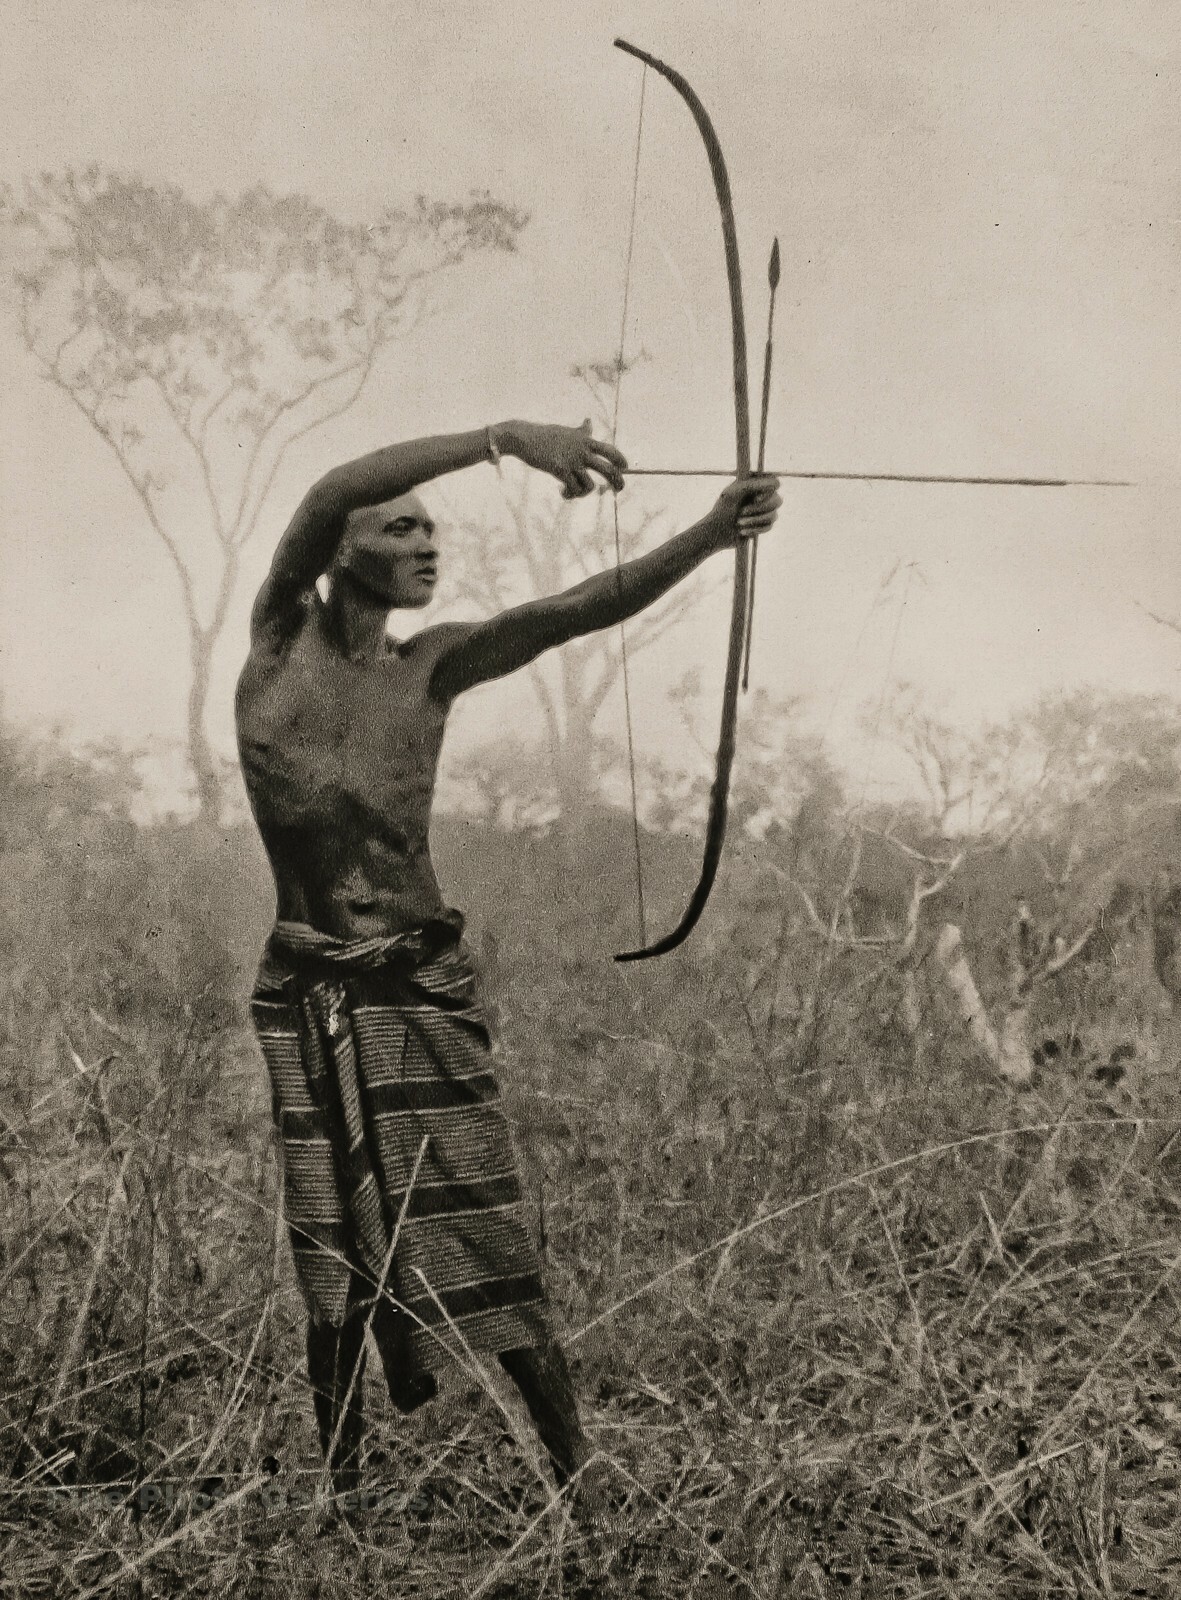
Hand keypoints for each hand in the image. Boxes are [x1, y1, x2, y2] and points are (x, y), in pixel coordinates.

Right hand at [503, 419, 627, 497]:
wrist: (525, 437)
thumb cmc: (545, 435)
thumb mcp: (567, 431)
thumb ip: (581, 431)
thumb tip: (589, 421)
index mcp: (585, 440)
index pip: (610, 450)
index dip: (621, 460)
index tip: (624, 468)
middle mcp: (582, 451)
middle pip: (608, 469)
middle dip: (618, 481)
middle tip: (619, 489)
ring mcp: (571, 461)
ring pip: (590, 486)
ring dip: (583, 493)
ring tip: (573, 491)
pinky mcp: (560, 470)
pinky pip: (573, 489)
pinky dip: (570, 494)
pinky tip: (563, 492)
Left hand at [708, 474, 781, 546]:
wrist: (716, 531)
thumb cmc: (723, 508)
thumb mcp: (734, 492)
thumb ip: (753, 485)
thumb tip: (775, 483)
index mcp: (757, 484)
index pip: (775, 483)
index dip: (769, 490)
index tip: (756, 498)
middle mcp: (764, 497)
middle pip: (777, 500)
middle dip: (759, 508)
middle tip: (742, 511)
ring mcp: (765, 512)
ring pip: (773, 515)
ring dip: (755, 520)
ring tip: (739, 522)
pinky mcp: (764, 525)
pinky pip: (768, 527)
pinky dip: (754, 529)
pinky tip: (742, 531)